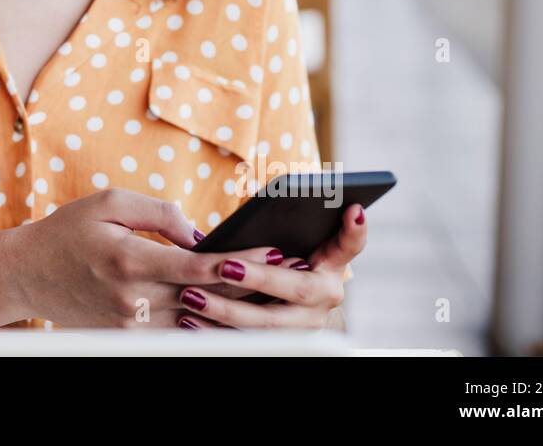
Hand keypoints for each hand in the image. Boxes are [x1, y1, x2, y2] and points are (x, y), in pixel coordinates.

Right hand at [6, 188, 282, 327]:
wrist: (27, 274)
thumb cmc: (68, 231)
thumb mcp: (109, 203)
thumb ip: (159, 213)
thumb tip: (200, 232)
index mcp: (129, 260)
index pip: (198, 265)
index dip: (240, 260)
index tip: (274, 251)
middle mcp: (133, 299)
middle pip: (205, 295)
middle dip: (249, 283)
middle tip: (291, 272)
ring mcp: (131, 324)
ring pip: (196, 319)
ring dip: (235, 306)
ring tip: (273, 291)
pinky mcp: (129, 336)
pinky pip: (177, 329)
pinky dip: (207, 320)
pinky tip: (234, 308)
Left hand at [173, 202, 367, 329]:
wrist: (284, 306)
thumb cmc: (280, 257)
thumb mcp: (291, 239)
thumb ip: (289, 222)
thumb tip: (296, 199)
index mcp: (332, 265)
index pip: (350, 243)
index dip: (354, 229)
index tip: (352, 209)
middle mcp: (326, 297)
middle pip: (297, 289)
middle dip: (259, 278)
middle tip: (224, 266)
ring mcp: (305, 325)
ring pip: (268, 323)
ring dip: (226, 310)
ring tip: (191, 295)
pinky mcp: (281, 343)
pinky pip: (247, 339)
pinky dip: (215, 330)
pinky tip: (187, 320)